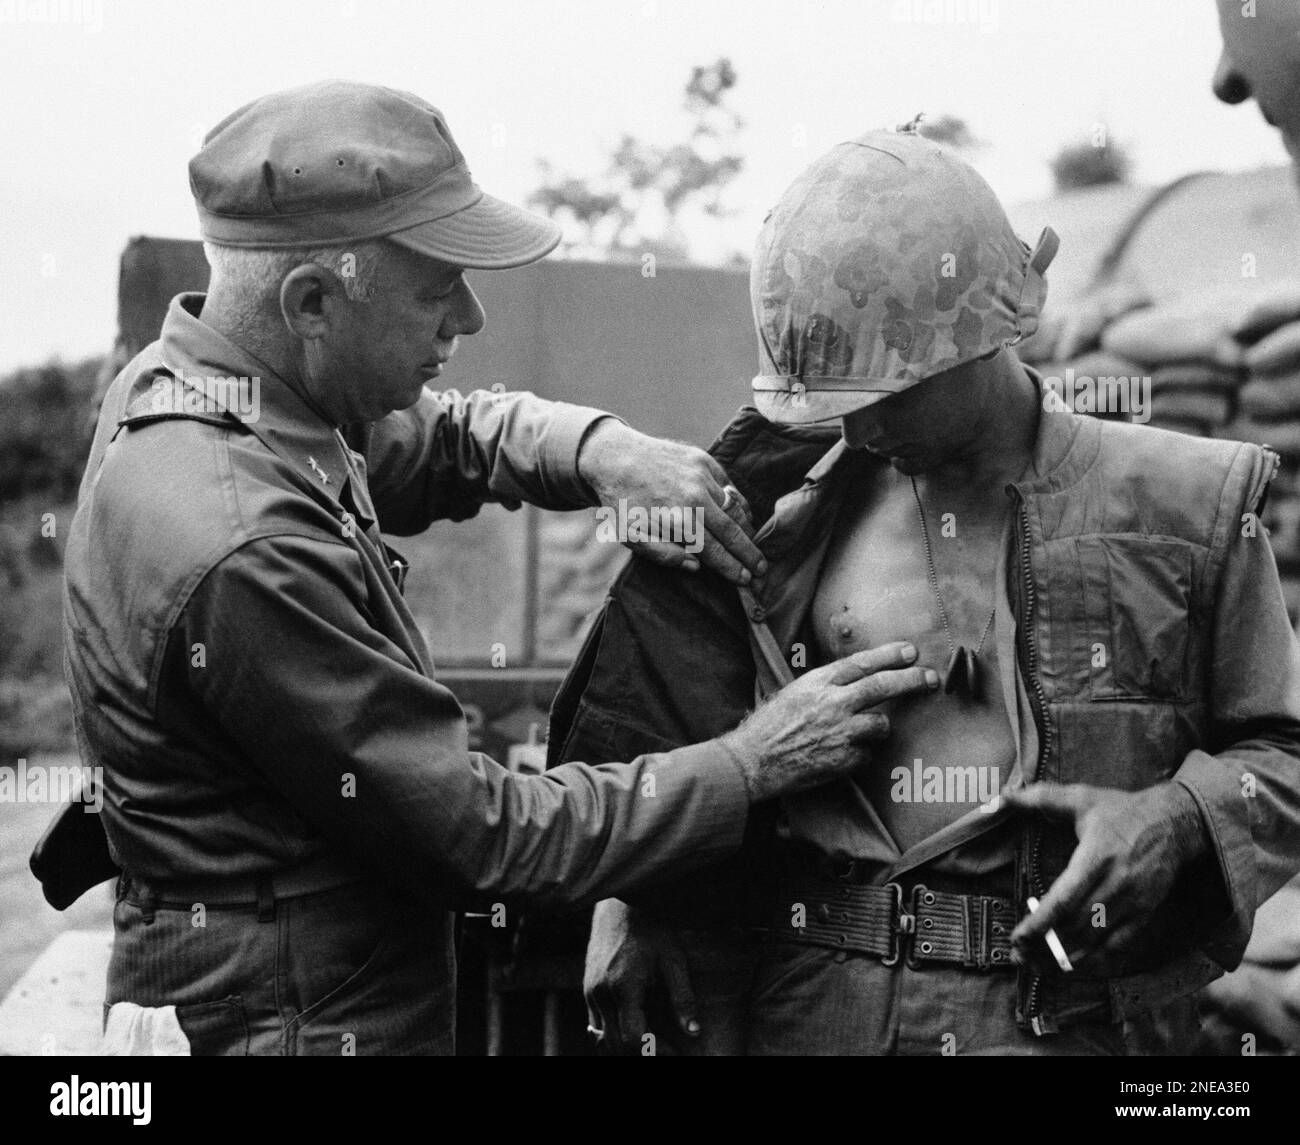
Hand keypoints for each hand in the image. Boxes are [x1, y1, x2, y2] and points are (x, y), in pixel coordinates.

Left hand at [577, 418, 765, 585]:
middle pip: (732, 531)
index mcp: (678, 520)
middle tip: (762, 570)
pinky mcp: (704, 461)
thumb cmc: (621, 502)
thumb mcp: (630, 536)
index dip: (732, 568)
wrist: (614, 456)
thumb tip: (695, 567)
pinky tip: (742, 517)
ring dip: (747, 530)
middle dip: (749, 553)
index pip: (715, 551)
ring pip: (734, 508)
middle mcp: (695, 497)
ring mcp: (702, 476)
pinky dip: (738, 504)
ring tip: (754, 546)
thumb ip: (662, 554)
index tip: (746, 580)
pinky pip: (728, 487)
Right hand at [584, 898, 695, 1055]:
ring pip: (601, 1038)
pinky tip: (632, 1033)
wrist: (621, 904)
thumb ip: (682, 997)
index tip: (676, 1053)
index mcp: (624, 986)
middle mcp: (601, 992)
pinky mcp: (587, 989)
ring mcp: (590, 992)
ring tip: (651, 1046)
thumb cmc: (651, 929)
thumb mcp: (673, 959)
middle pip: (615, 1044)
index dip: (656, 1051)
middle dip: (642, 1054)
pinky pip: (594, 1025)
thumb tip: (694, 1032)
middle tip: (666, 1051)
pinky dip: (611, 1037)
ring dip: (624, 1049)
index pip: (634, 1037)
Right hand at [722, 641, 937, 802]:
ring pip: (882, 723)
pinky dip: (861, 753)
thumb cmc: (768, 726)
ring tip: (863, 731)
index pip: (862, 662)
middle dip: (912, 680)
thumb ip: (825, 685)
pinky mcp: (843, 759)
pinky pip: (868, 754)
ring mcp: (840, 732)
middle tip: (930, 678)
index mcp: (818, 682)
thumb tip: (857, 678)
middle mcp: (832, 703)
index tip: (911, 651)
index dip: (890, 655)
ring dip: (879, 726)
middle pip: (883, 686)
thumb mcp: (794, 692)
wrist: (753, 761)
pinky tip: (842, 754)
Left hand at [1003, 781, 1208, 971]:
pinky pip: (1120, 944)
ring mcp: (1133, 902)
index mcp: (1096, 857)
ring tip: (1039, 965)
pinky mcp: (1145, 912)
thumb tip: (998, 799)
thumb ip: (1038, 797)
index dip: (1040, 922)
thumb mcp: (1080, 797)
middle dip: (1045, 943)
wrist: (1174, 823)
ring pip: (1096, 939)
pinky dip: (1096, 959)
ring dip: (1067, 956)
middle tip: (1019, 955)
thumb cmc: (1120, 810)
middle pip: (1076, 925)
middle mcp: (1116, 884)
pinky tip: (1075, 964)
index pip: (1064, 899)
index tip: (1019, 937)